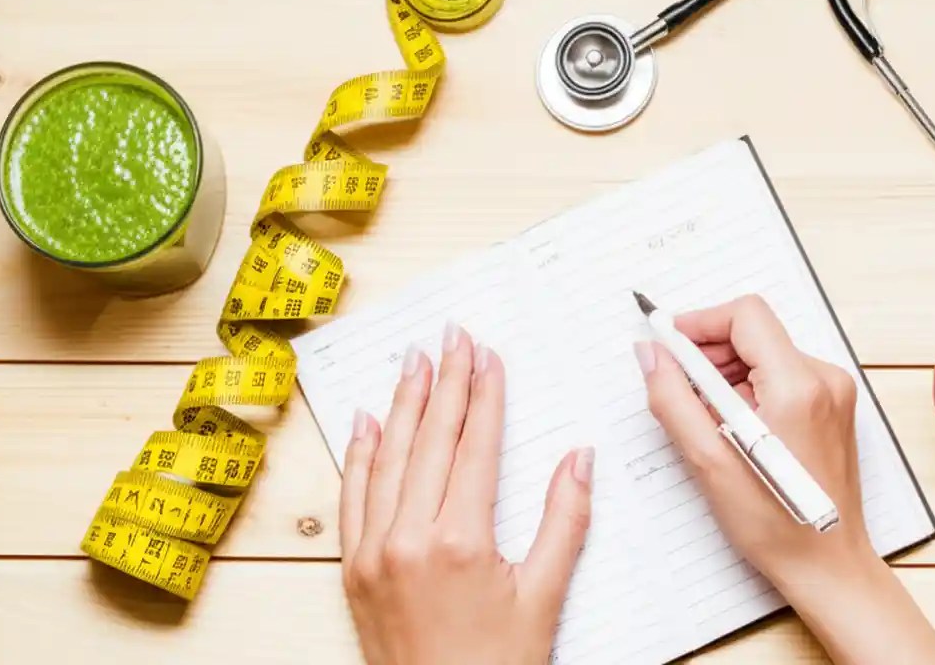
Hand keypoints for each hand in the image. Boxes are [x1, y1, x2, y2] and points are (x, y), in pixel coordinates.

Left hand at [340, 323, 594, 664]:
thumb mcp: (544, 599)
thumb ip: (565, 522)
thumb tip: (580, 458)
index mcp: (461, 540)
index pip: (475, 445)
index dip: (484, 394)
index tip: (488, 355)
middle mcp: (410, 537)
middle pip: (432, 439)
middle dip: (445, 382)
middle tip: (452, 336)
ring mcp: (375, 552)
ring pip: (389, 458)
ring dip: (403, 403)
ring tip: (414, 361)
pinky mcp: (354, 569)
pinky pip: (353, 496)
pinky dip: (360, 454)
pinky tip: (368, 420)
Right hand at [635, 295, 934, 663]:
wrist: (827, 565)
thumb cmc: (777, 525)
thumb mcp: (709, 461)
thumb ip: (672, 398)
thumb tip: (651, 355)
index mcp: (798, 386)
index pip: (745, 315)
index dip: (700, 323)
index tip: (668, 344)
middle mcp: (824, 379)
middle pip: (754, 332)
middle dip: (709, 353)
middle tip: (677, 387)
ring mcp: (833, 393)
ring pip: (764, 355)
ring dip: (726, 375)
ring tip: (706, 419)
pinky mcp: (831, 408)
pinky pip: (780, 377)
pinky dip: (748, 391)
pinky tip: (732, 429)